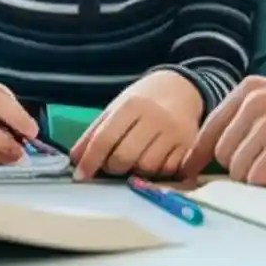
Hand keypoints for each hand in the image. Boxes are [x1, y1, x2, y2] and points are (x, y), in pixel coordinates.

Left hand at [70, 70, 202, 180]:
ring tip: (135, 159)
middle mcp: (155, 118)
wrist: (182, 90)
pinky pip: (167, 172)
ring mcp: (174, 133)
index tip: (80, 175)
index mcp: (132, 105)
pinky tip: (153, 160)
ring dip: (135, 171)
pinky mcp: (189, 147)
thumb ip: (94, 133)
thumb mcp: (116, 109)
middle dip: (113, 167)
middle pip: (125, 158)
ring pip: (146, 168)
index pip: (105, 138)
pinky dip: (155, 173)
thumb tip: (76, 160)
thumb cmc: (143, 101)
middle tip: (112, 164)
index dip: (90, 160)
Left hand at [179, 76, 265, 186]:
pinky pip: (255, 182)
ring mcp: (265, 126)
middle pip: (221, 153)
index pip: (209, 128)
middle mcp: (252, 103)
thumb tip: (215, 152)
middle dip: (240, 165)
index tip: (190, 171)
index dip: (199, 154)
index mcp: (249, 89)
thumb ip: (250, 118)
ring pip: (237, 170)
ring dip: (258, 176)